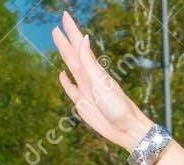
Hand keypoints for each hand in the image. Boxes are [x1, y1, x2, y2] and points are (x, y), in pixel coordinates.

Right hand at [51, 9, 153, 151]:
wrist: (127, 130)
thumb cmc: (117, 107)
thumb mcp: (101, 82)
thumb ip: (89, 62)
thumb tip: (83, 37)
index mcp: (93, 70)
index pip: (79, 45)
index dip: (71, 30)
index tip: (64, 15)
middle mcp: (88, 77)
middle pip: (73, 54)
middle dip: (65, 40)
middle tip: (57, 26)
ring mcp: (85, 89)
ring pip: (70, 67)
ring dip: (64, 55)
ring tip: (59, 43)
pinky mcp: (82, 103)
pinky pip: (70, 88)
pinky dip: (64, 81)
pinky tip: (62, 74)